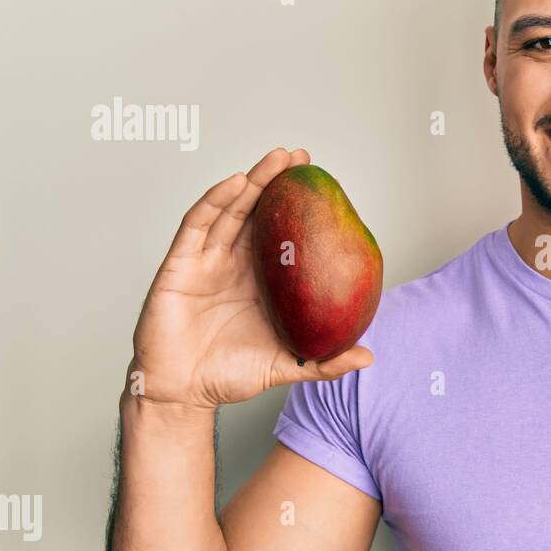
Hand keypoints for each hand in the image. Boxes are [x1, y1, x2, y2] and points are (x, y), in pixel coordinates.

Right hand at [127, 147, 373, 411]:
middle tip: (303, 158)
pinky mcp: (180, 265)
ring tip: (278, 159)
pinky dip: (215, 201)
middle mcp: (234, 263)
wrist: (182, 393)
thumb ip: (326, 362)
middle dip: (278, 182)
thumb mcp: (287, 366)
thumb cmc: (229, 376)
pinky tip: (235, 184)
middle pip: (257, 212)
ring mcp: (206, 260)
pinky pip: (197, 225)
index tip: (324, 186)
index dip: (300, 209)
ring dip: (253, 181)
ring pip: (230, 210)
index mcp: (261, 280)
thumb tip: (370, 357)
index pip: (282, 234)